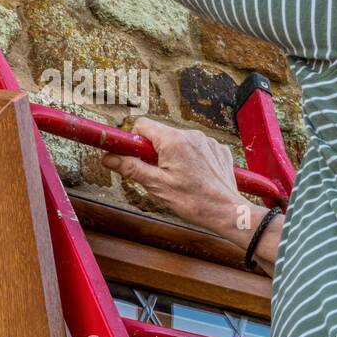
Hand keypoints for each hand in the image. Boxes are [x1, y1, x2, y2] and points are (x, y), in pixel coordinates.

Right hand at [102, 118, 281, 272]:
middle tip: (156, 174)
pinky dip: (191, 159)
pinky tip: (194, 177)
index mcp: (173, 140)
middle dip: (153, 151)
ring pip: (179, 142)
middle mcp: (191, 135)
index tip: (132, 155)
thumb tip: (109, 158)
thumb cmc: (194, 201)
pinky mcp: (218, 149)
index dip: (134, 140)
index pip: (143, 125)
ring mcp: (207, 141)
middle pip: (161, 134)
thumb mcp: (156, 186)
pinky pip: (196, 148)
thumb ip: (131, 168)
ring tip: (178, 179)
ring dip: (173, 156)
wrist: (227, 212)